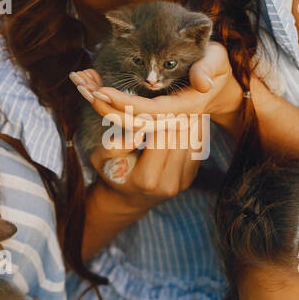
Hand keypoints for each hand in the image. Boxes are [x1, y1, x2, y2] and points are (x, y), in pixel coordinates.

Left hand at [69, 40, 244, 127]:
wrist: (221, 87)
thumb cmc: (217, 67)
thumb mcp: (217, 61)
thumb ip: (209, 69)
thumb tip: (201, 83)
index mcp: (184, 108)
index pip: (149, 111)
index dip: (124, 103)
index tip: (101, 92)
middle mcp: (170, 119)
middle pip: (132, 121)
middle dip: (104, 106)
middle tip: (82, 88)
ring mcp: (161, 120)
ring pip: (127, 120)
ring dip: (101, 104)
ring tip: (80, 84)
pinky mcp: (152, 116)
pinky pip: (127, 115)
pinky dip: (107, 102)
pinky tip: (90, 86)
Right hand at [84, 115, 204, 209]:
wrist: (126, 197)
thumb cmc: (111, 171)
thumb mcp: (101, 158)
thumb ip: (115, 145)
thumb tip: (138, 132)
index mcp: (146, 180)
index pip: (162, 138)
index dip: (160, 118)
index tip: (156, 106)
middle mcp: (168, 184)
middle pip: (181, 138)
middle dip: (177, 118)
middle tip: (174, 102)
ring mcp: (182, 183)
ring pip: (193, 141)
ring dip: (188, 123)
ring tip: (180, 109)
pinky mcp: (189, 177)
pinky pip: (197, 148)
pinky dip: (192, 132)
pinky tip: (184, 122)